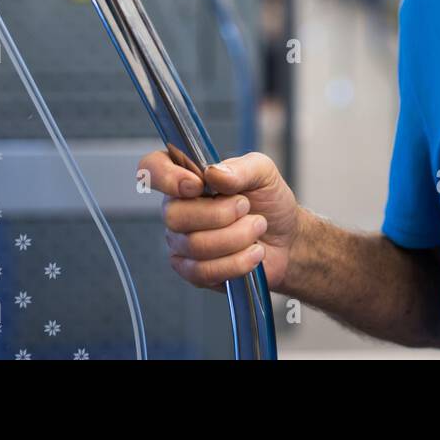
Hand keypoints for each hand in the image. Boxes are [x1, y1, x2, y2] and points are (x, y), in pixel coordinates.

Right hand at [138, 149, 299, 292]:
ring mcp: (181, 242)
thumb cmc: (269, 202)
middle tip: (247, 208)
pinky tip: (254, 253)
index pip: (152, 169)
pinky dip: (238, 262)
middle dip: (221, 214)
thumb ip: (241, 168)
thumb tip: (213, 172)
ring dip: (237, 237)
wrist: (286, 239)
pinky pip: (204, 271)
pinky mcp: (193, 271)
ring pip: (195, 245)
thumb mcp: (264, 173)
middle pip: (174, 215)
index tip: (197, 185)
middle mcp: (178, 209)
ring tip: (257, 228)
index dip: (166, 177)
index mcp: (187, 178)